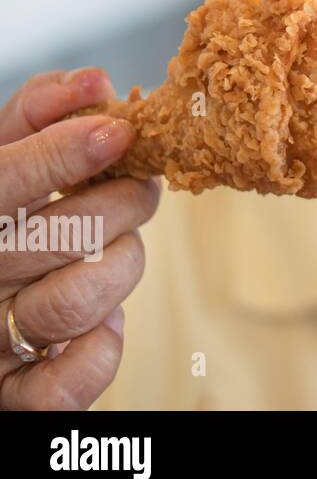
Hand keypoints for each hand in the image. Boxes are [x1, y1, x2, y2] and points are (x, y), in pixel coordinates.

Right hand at [0, 69, 159, 409]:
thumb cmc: (0, 219)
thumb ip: (33, 116)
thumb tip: (95, 82)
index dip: (59, 155)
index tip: (117, 129)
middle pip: (56, 237)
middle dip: (120, 204)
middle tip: (139, 188)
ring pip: (75, 301)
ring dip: (121, 266)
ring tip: (117, 248)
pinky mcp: (14, 396)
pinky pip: (70, 381)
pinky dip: (100, 348)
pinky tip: (101, 323)